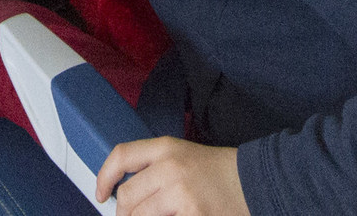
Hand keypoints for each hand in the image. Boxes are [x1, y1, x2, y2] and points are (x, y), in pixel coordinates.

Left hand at [95, 137, 249, 215]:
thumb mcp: (183, 155)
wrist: (256, 182)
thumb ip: (154, 167)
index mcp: (167, 148)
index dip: (104, 177)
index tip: (101, 194)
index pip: (121, 156)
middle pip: (127, 196)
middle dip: (124, 213)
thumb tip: (122, 193)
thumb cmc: (219, 171)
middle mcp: (170, 168)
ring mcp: (181, 194)